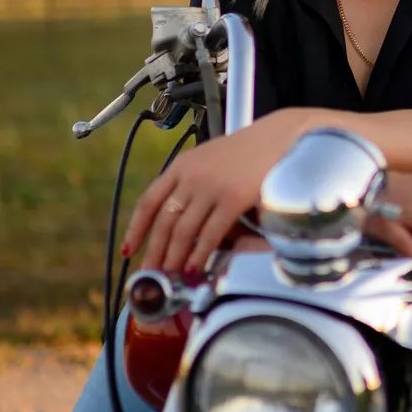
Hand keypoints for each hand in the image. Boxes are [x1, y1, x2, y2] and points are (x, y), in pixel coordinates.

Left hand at [122, 108, 308, 275]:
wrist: (280, 136)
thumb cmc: (249, 150)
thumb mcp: (210, 157)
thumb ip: (191, 181)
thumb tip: (180, 214)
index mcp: (182, 165)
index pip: (149, 202)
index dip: (136, 229)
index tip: (130, 249)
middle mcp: (191, 176)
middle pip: (164, 222)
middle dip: (155, 251)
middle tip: (151, 272)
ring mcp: (211, 187)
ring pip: (184, 231)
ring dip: (175, 257)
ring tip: (172, 275)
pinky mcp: (232, 199)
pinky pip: (210, 233)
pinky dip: (201, 254)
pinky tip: (196, 267)